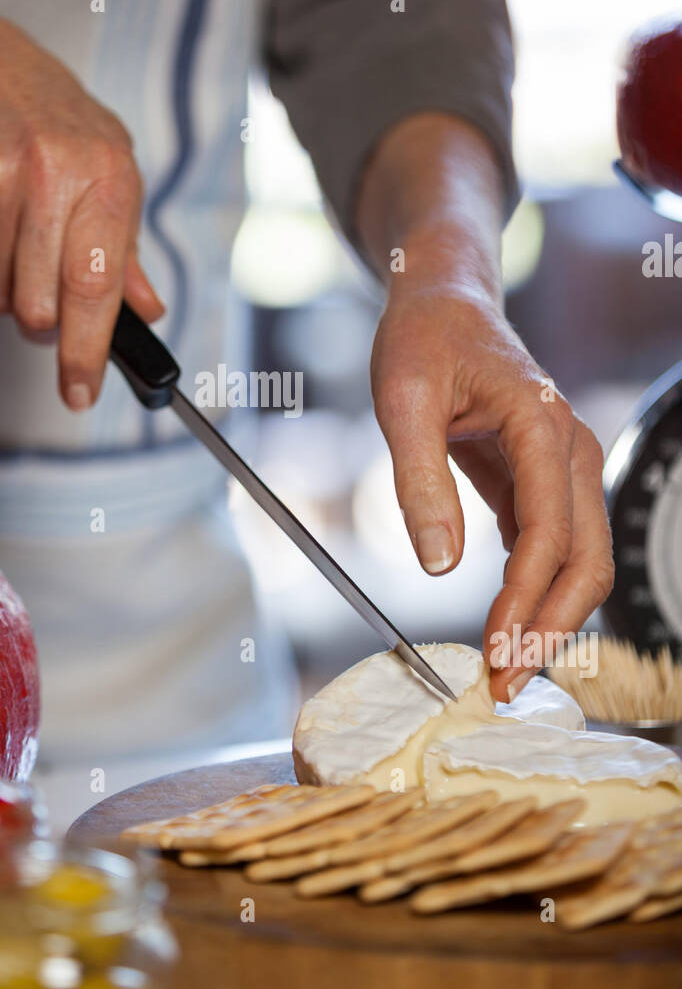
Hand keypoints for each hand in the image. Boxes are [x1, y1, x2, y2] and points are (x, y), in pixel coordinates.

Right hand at [0, 7, 163, 409]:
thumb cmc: (50, 119)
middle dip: (42, 320)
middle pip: (38, 306)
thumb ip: (126, 245)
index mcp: (106, 173)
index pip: (95, 285)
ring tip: (11, 236)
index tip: (81, 392)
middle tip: (43, 295)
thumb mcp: (108, 165)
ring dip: (6, 288)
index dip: (87, 351)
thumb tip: (148, 310)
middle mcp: (49, 175)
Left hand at [355, 111, 612, 703]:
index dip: (527, 602)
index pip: (549, 534)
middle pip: (585, 561)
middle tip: (503, 686)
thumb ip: (419, 480)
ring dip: (549, 621)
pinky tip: (506, 628)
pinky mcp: (546, 482)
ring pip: (581, 561)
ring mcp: (566, 468)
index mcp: (543, 426)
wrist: (444, 302)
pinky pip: (555, 549)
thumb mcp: (402, 400)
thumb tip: (440, 569)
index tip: (495, 654)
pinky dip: (538, 594)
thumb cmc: (422, 340)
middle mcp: (572, 450)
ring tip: (504, 670)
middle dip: (550, 630)